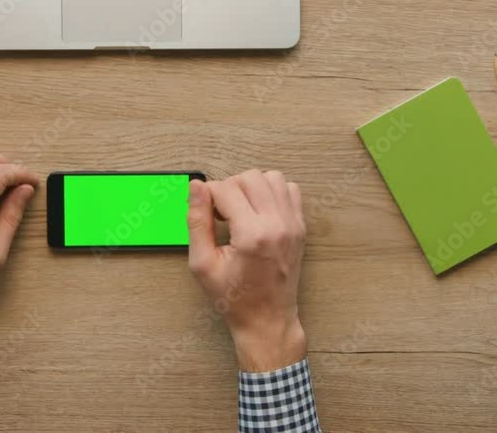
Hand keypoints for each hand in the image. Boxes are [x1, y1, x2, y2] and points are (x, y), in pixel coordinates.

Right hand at [187, 170, 307, 371]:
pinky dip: (272, 192)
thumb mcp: (202, 265)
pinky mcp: (300, 227)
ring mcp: (293, 224)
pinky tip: (259, 210)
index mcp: (252, 235)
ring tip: (240, 209)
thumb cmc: (235, 299)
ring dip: (251, 186)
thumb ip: (197, 222)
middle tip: (221, 213)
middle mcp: (277, 224)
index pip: (225, 189)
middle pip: (249, 177)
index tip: (205, 212)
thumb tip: (196, 186)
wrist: (267, 320)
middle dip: (229, 188)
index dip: (208, 195)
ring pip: (271, 177)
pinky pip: (289, 189)